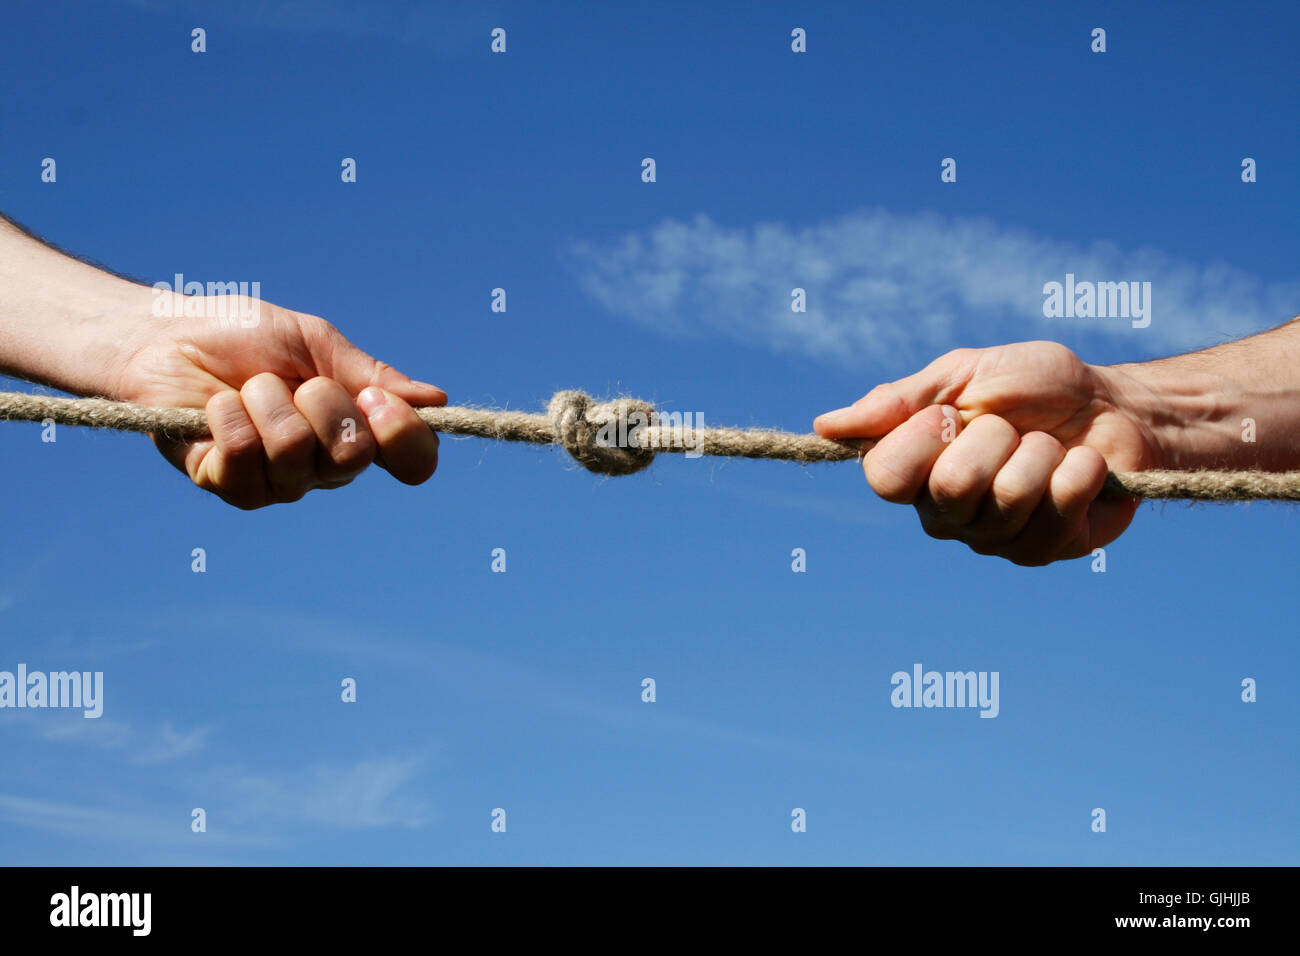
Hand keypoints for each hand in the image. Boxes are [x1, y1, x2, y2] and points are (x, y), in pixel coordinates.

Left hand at [109, 295, 445, 508]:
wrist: (167, 335)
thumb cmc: (245, 336)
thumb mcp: (318, 345)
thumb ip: (371, 376)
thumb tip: (434, 399)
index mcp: (358, 431)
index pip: (413, 462)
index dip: (404, 437)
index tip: (376, 399)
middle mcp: (326, 467)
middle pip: (354, 455)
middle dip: (322, 401)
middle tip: (293, 380)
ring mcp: (278, 483)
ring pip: (295, 452)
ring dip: (267, 401)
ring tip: (246, 387)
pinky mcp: (228, 486)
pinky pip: (243, 456)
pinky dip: (228, 414)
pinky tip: (215, 406)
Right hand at [814, 341, 1161, 565]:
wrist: (1116, 405)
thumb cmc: (1035, 385)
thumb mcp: (963, 375)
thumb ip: (898, 402)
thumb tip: (825, 425)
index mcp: (916, 471)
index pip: (885, 479)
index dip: (922, 440)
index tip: (952, 414)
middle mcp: (947, 513)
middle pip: (951, 489)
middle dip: (996, 439)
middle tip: (1014, 428)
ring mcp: (996, 538)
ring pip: (1009, 501)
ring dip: (1041, 454)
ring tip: (1051, 445)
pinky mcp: (1047, 550)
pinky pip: (1057, 514)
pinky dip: (1080, 473)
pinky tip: (1083, 468)